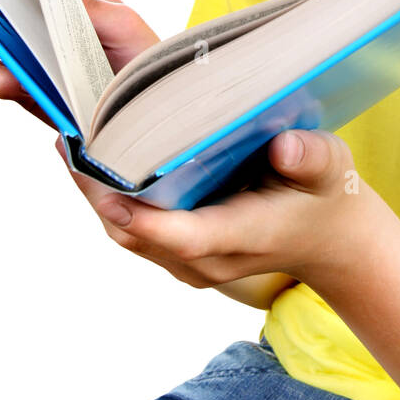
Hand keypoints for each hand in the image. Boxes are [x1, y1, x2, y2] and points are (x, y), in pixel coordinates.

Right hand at [0, 0, 159, 128]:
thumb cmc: (145, 59)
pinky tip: (1, 77)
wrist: (149, 112)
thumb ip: (87, 6)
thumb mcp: (124, 23)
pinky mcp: (32, 92)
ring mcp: (39, 58)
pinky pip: (6, 83)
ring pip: (1, 44)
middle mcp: (52, 25)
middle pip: (13, 6)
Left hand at [54, 127, 382, 292]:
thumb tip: (284, 146)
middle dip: (99, 193)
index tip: (110, 194)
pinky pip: (130, 227)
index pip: (187, 238)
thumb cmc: (325, 194)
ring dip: (95, 191)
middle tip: (68, 142)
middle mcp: (208, 259)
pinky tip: (90, 153)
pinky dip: (106, 194)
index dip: (147, 221)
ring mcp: (187, 262)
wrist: (328, 238)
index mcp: (245, 237)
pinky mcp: (175, 251)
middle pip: (138, 234)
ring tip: (68, 138)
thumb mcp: (331, 167)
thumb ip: (309, 158)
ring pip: (126, 232)